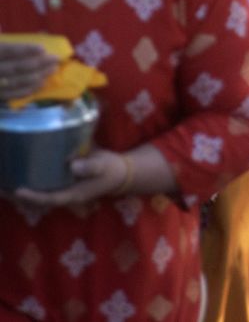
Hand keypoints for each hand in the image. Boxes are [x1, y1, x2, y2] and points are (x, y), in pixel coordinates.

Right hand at [0, 41, 57, 102]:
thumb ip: (8, 44)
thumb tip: (37, 34)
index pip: (6, 51)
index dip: (24, 50)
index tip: (42, 48)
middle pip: (15, 67)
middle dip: (38, 64)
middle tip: (55, 59)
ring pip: (15, 82)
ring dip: (36, 77)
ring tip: (52, 70)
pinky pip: (10, 95)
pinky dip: (26, 90)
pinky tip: (40, 84)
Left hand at [13, 150, 128, 207]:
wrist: (119, 173)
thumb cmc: (110, 169)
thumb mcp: (103, 166)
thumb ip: (90, 166)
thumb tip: (72, 165)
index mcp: (73, 194)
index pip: (49, 199)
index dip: (33, 196)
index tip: (18, 190)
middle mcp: (63, 196)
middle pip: (36, 202)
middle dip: (17, 197)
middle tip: (1, 188)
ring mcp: (61, 191)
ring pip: (35, 197)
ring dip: (17, 194)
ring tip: (2, 185)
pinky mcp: (60, 185)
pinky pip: (40, 189)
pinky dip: (27, 185)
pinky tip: (16, 176)